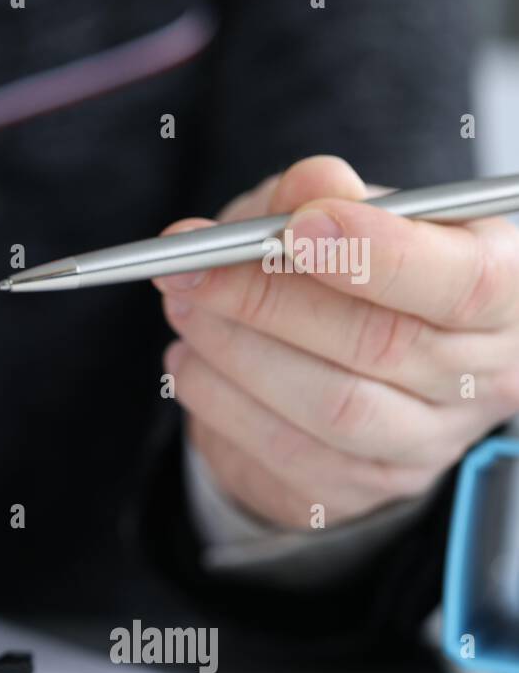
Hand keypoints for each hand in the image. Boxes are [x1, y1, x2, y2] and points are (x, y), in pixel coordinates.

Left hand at [155, 156, 518, 528]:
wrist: (336, 363)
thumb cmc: (346, 271)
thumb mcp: (336, 213)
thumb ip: (320, 194)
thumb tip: (312, 185)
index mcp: (504, 291)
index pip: (466, 282)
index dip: (379, 254)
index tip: (298, 227)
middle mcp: (481, 375)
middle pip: (381, 343)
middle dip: (269, 299)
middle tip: (192, 267)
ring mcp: (425, 443)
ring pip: (331, 406)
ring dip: (236, 352)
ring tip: (184, 307)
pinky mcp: (361, 487)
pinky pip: (285, 453)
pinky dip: (220, 402)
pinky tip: (190, 362)